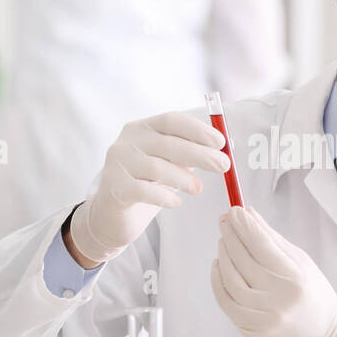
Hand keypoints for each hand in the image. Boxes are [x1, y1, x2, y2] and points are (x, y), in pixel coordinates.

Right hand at [68, 111, 229, 265]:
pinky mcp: (114, 188)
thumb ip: (189, 155)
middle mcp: (126, 142)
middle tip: (223, 166)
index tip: (220, 142)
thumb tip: (225, 150)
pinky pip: (144, 190)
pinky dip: (164, 196)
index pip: (171, 120)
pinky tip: (175, 202)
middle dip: (200, 154)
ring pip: (157, 167)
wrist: (112, 216)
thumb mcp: (168, 165)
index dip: (198, 130)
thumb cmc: (145, 185)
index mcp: (141, 128)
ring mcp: (117, 164)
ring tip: (198, 189)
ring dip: (183, 178)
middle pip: (168, 143)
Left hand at [210, 206, 336, 336]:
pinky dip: (218, 283)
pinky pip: (227, 303)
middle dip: (231, 237)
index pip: (262, 246)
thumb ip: (272, 238)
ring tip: (223, 243)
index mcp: (295, 278)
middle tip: (224, 221)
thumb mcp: (301, 262)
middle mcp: (279, 299)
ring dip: (223, 258)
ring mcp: (264, 318)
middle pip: (243, 262)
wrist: (323, 334)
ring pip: (231, 282)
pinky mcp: (252, 331)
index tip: (233, 210)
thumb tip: (248, 213)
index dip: (244, 226)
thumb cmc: (313, 292)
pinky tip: (219, 268)